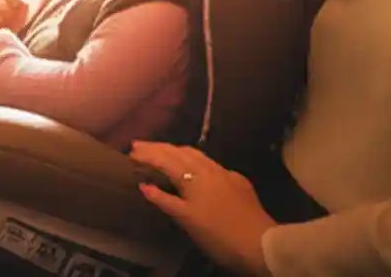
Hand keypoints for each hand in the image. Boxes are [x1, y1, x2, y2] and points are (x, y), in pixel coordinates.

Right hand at [130, 141, 276, 275]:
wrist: (260, 245)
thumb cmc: (218, 235)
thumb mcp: (186, 220)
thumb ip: (164, 200)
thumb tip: (145, 185)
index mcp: (193, 176)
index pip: (165, 159)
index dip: (148, 154)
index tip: (131, 150)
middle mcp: (209, 168)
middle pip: (180, 151)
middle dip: (159, 148)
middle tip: (140, 146)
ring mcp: (225, 173)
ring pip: (197, 155)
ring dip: (177, 151)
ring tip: (163, 152)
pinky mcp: (238, 181)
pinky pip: (211, 164)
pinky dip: (196, 162)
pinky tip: (196, 169)